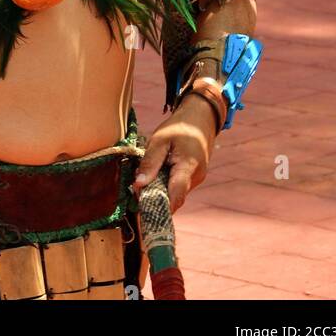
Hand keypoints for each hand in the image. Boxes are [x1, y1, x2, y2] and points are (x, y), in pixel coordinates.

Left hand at [133, 93, 217, 211]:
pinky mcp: (193, 179)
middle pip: (173, 197)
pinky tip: (155, 174)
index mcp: (188, 167)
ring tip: (144, 178)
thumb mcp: (159, 140)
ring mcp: (196, 180)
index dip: (160, 207)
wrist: (200, 120)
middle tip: (136, 191)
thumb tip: (138, 185)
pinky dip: (165, 184)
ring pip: (174, 193)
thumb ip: (150, 162)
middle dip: (155, 198)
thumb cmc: (179, 128)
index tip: (144, 214)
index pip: (176, 195)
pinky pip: (177, 187)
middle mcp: (195, 178)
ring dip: (159, 190)